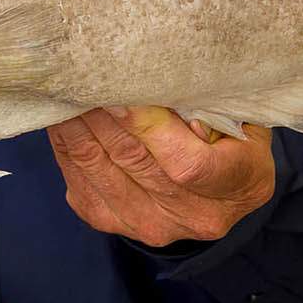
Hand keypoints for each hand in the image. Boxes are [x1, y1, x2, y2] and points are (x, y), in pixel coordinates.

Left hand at [48, 107, 274, 247]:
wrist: (225, 189)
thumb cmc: (234, 136)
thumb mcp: (241, 114)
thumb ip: (211, 104)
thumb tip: (160, 88)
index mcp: (237, 183)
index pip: (187, 164)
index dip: (146, 128)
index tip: (118, 92)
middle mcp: (195, 215)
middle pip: (134, 163)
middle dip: (99, 115)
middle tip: (77, 75)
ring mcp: (154, 226)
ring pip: (101, 172)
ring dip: (76, 128)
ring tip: (62, 91)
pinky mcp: (120, 226)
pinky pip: (82, 189)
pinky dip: (66, 150)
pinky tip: (61, 120)